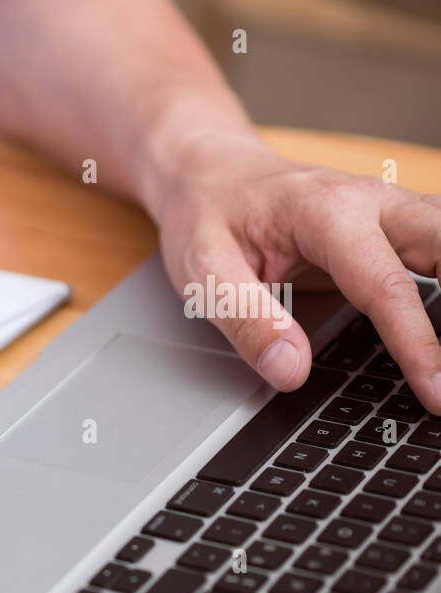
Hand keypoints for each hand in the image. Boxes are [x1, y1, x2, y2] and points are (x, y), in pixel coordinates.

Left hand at [153, 132, 440, 408]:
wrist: (210, 173)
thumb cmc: (205, 214)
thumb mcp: (203, 272)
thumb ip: (247, 321)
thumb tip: (291, 370)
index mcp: (327, 212)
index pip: (387, 287)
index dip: (417, 345)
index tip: (436, 391)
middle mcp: (374, 202)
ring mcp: (391, 211)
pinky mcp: (395, 226)